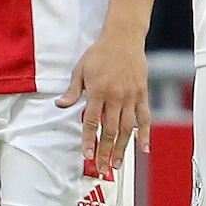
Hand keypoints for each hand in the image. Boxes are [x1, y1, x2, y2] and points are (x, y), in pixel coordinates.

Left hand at [57, 30, 149, 175]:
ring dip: (123, 148)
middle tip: (102, 167)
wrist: (124, 38)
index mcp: (98, 91)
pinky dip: (145, 134)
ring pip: (127, 128)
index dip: (89, 139)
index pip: (91, 121)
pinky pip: (144, 118)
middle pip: (110, 130)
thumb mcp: (80, 70)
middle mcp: (115, 96)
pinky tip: (144, 148)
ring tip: (118, 164)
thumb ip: (72, 91)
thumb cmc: (100, 53)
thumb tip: (61, 105)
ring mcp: (131, 97)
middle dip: (106, 151)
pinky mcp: (142, 95)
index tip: (87, 154)